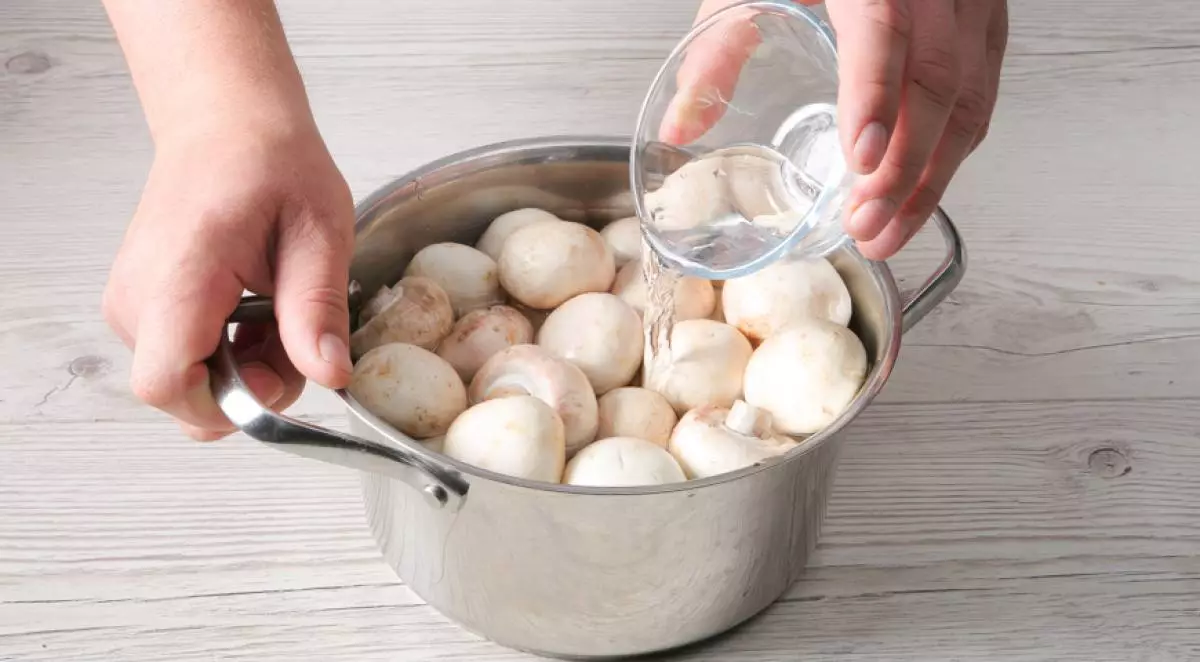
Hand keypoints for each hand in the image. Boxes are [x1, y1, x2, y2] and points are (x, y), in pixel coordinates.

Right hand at [102, 118, 355, 439]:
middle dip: (250, 389)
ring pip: (186, 383)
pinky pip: (182, 360)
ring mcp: (132, 305)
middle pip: (181, 395)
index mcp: (177, 276)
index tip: (275, 375)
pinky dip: (229, 354)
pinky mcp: (141, 308)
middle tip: (296, 340)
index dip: (226, 404)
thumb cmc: (270, 163)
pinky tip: (260, 314)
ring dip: (245, 371)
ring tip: (282, 315)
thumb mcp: (319, 234)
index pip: (166, 384)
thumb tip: (329, 375)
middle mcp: (137, 298)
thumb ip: (317, 310)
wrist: (227, 124)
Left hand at [678, 0, 1008, 259]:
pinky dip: (952, 153)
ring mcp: (969, 5)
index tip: (862, 162)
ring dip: (932, 177)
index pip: (882, 32)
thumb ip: (718, 51)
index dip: (875, 99)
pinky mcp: (985, 26)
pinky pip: (981, 95)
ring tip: (887, 233)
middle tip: (866, 225)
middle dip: (905, 168)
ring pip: (969, 98)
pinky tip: (918, 193)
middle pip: (936, 81)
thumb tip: (681, 125)